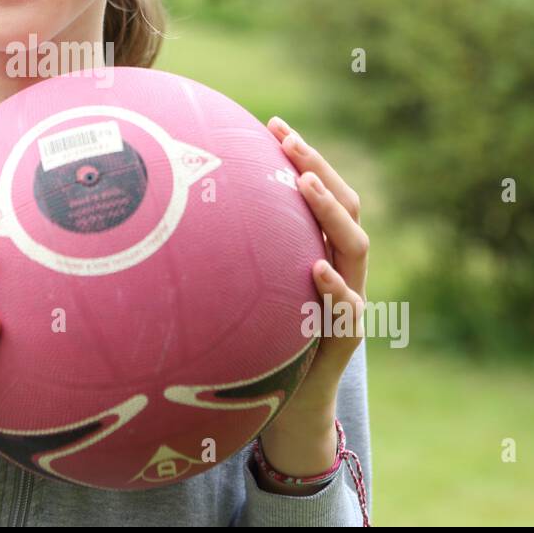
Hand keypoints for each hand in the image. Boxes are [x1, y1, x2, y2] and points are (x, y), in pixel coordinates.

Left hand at [267, 116, 368, 414]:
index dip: (306, 155)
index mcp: (325, 251)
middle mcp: (345, 270)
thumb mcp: (252, 290)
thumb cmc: (264, 340)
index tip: (273, 124)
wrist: (289, 408)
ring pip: (357, 248)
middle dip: (320, 167)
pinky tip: (316, 266)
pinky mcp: (346, 339)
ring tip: (305, 184)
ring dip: (332, 212)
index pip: (326, 191)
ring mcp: (351, 303)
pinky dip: (334, 285)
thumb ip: (239, 254)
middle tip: (288, 140)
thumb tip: (176, 211)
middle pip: (348, 206)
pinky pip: (348, 309)